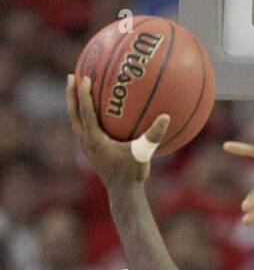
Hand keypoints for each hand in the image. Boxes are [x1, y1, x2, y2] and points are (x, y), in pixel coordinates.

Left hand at [66, 75, 169, 189]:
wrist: (123, 194)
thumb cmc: (132, 174)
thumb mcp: (143, 154)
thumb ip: (153, 136)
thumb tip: (166, 117)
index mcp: (95, 140)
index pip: (85, 112)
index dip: (84, 94)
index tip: (85, 77)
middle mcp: (86, 142)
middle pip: (74, 113)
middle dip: (71, 95)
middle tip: (72, 76)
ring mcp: (87, 147)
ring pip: (76, 121)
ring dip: (75, 104)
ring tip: (77, 90)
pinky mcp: (91, 151)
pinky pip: (84, 128)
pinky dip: (85, 116)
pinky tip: (95, 111)